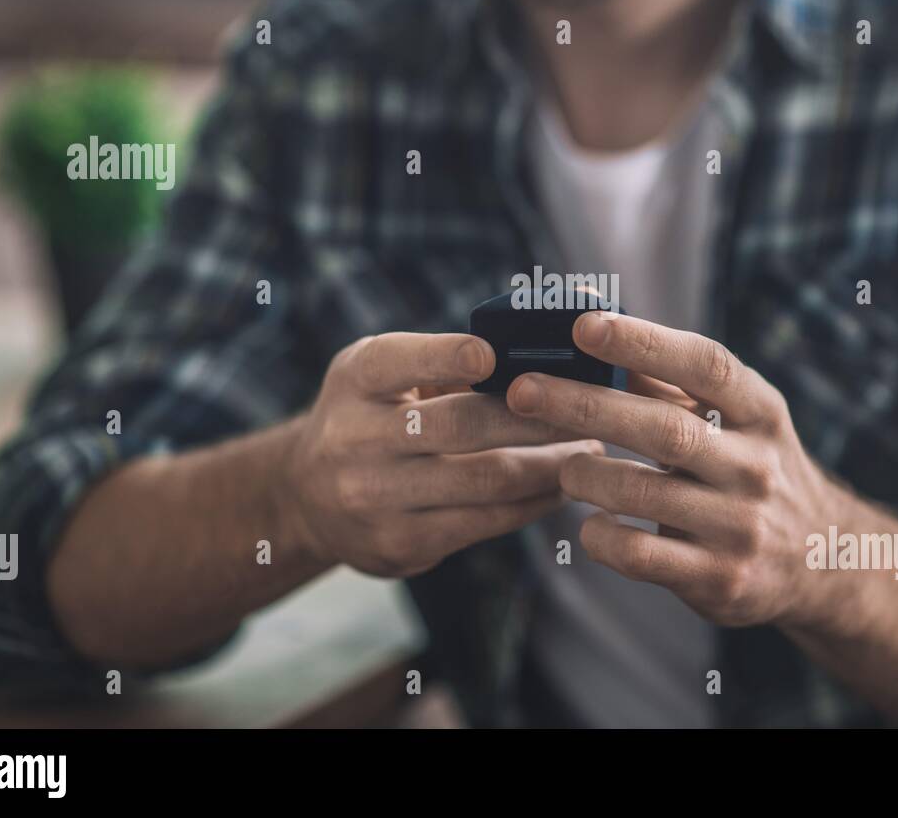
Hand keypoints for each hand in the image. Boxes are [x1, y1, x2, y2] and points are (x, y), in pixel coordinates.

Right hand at [285, 332, 600, 577]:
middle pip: (461, 426)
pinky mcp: (399, 545)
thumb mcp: (383, 372)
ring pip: (485, 480)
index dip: (446, 357)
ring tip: (592, 450)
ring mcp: (374, 498)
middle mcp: (355, 439)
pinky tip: (562, 487)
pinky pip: (484, 522)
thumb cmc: (371, 413)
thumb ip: (443, 360)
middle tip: (591, 407)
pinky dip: (533, 503)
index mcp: (355, 379)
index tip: (493, 354)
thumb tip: (540, 354)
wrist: (305, 497)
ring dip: (550, 465)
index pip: (398, 362)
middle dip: (536, 416)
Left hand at [505, 312, 837, 628]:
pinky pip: (640, 554)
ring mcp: (740, 526)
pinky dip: (600, 535)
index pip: (705, 364)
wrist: (824, 560)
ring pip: (642, 492)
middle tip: (523, 392)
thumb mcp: (735, 419)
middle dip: (584, 404)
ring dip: (585, 474)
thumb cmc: (753, 468)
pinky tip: (589, 523)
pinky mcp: (720, 579)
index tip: (584, 324)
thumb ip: (670, 381)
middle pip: (663, 428)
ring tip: (563, 467)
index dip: (644, 342)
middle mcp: (756, 466)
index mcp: (760, 412)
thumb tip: (592, 326)